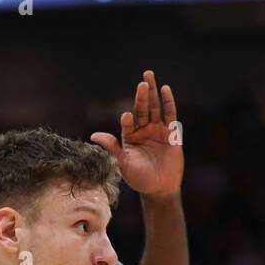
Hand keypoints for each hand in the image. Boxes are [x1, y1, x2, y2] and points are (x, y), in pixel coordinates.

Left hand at [90, 70, 183, 199]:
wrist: (159, 189)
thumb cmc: (139, 178)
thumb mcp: (123, 163)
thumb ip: (112, 147)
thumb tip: (93, 135)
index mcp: (130, 137)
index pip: (128, 123)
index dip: (128, 119)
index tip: (127, 117)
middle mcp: (143, 130)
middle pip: (142, 109)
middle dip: (142, 95)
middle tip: (142, 80)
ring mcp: (157, 130)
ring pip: (154, 108)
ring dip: (152, 93)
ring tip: (148, 76)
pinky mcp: (171, 134)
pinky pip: (170, 115)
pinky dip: (168, 102)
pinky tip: (165, 89)